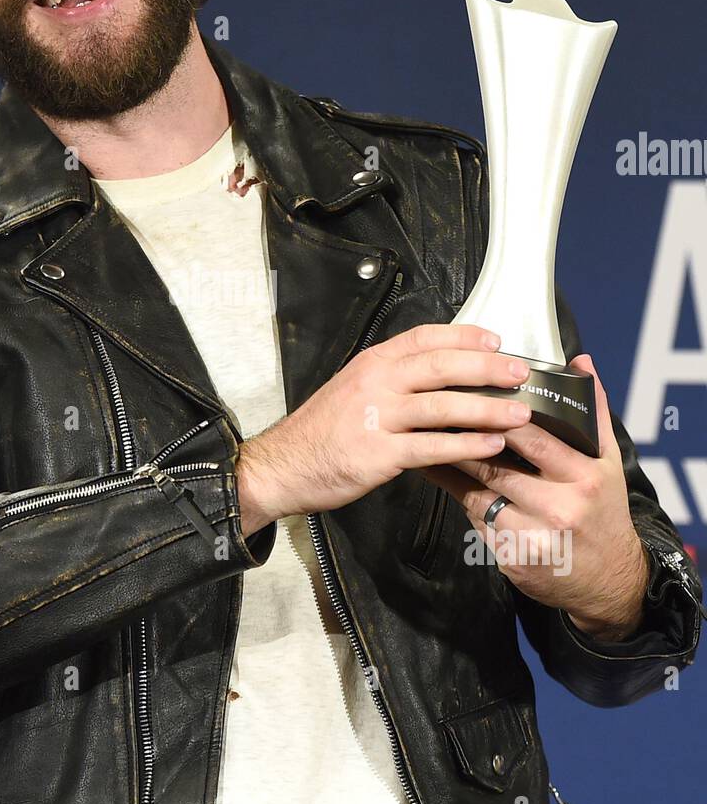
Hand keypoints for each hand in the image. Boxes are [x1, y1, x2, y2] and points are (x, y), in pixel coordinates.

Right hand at [236, 323, 534, 535]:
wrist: (282, 466)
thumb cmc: (322, 431)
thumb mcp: (353, 389)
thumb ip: (392, 379)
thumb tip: (442, 375)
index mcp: (372, 363)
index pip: (423, 337)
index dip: (463, 337)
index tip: (497, 341)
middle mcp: (375, 383)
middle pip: (440, 366)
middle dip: (486, 368)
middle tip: (521, 373)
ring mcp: (376, 418)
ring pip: (442, 406)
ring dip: (486, 408)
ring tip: (520, 412)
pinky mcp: (379, 454)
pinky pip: (432, 447)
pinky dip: (466, 446)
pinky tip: (491, 447)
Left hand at [420, 353, 649, 641]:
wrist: (607, 580)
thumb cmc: (603, 511)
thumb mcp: (608, 463)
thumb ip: (592, 413)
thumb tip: (580, 363)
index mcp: (583, 477)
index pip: (533, 439)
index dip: (498, 415)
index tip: (471, 391)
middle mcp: (558, 507)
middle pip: (497, 465)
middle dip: (465, 436)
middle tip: (437, 410)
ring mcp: (532, 536)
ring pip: (478, 491)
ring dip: (449, 463)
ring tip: (427, 436)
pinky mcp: (510, 557)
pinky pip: (474, 517)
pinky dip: (455, 492)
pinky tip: (436, 470)